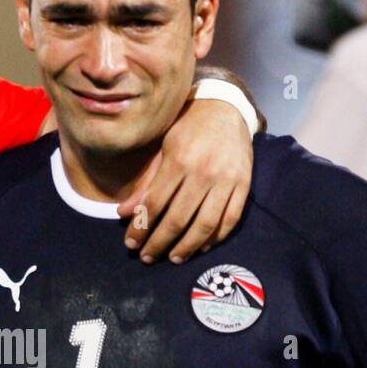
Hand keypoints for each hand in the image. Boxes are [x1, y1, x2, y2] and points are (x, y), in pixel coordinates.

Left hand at [117, 98, 252, 263]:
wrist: (225, 108)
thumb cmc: (187, 128)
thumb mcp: (161, 150)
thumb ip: (145, 183)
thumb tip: (123, 213)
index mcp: (178, 161)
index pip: (154, 204)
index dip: (140, 228)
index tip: (131, 244)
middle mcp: (203, 172)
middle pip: (177, 219)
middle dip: (159, 243)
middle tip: (148, 258)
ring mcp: (226, 180)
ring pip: (205, 225)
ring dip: (187, 247)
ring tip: (173, 258)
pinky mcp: (243, 185)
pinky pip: (230, 219)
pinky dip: (215, 237)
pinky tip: (201, 247)